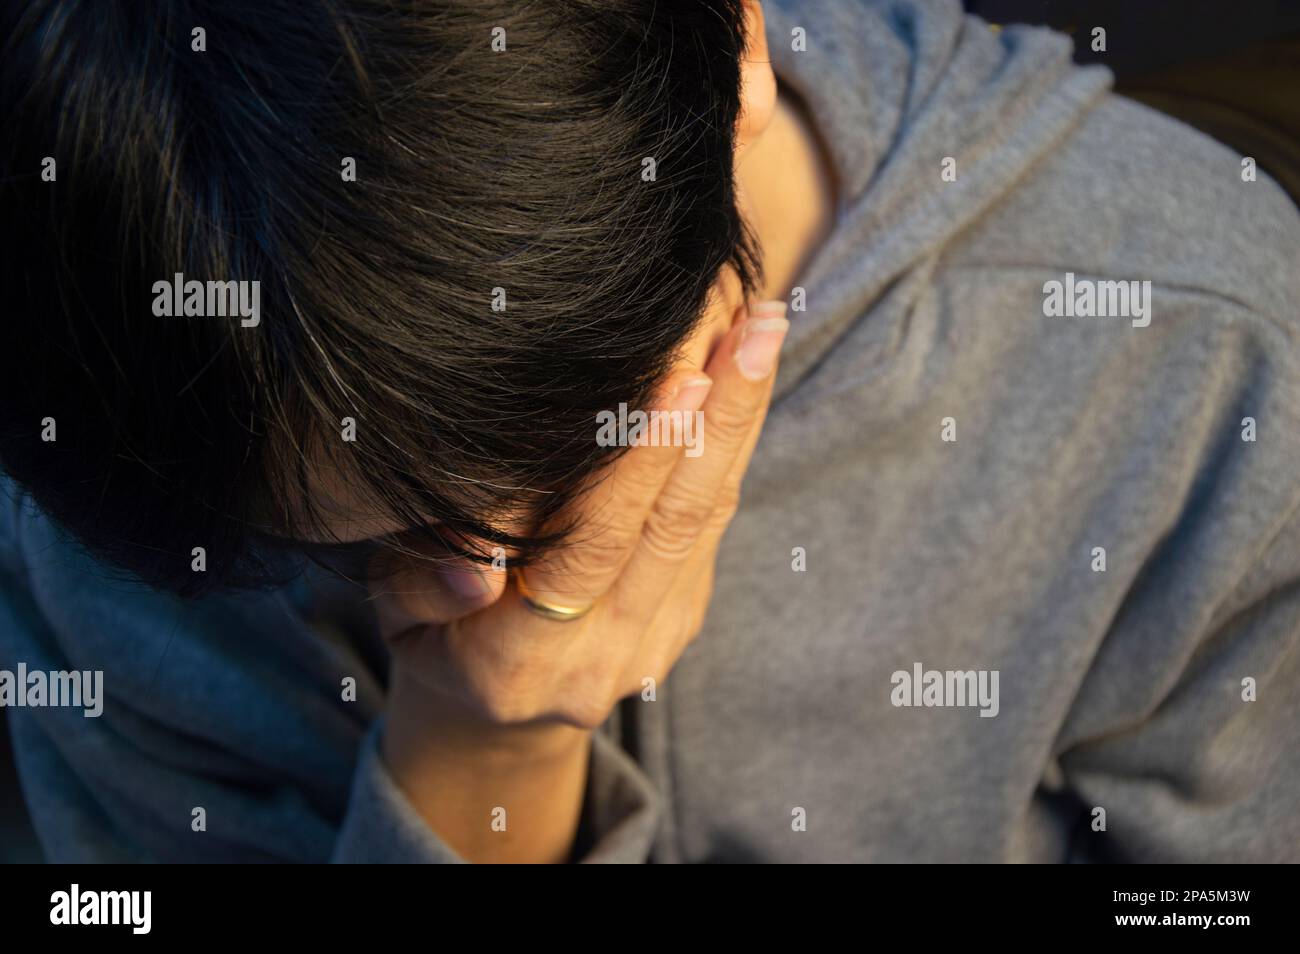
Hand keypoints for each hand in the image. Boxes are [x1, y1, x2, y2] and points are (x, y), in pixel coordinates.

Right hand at [376, 298, 789, 730]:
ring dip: (742, 417)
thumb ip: (426, 586)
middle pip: (674, 523)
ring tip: (764, 328)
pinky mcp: (683, 618)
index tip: (679, 372)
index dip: (638, 459)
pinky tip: (742, 375)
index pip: (591, 544)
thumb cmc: (433, 645)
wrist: (497, 725)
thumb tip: (478, 568)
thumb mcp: (397, 615)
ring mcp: (653, 642)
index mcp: (517, 662)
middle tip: (756, 324)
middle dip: (720, 414)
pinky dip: (730, 444)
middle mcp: (601, 659)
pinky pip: (712, 525)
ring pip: (706, 518)